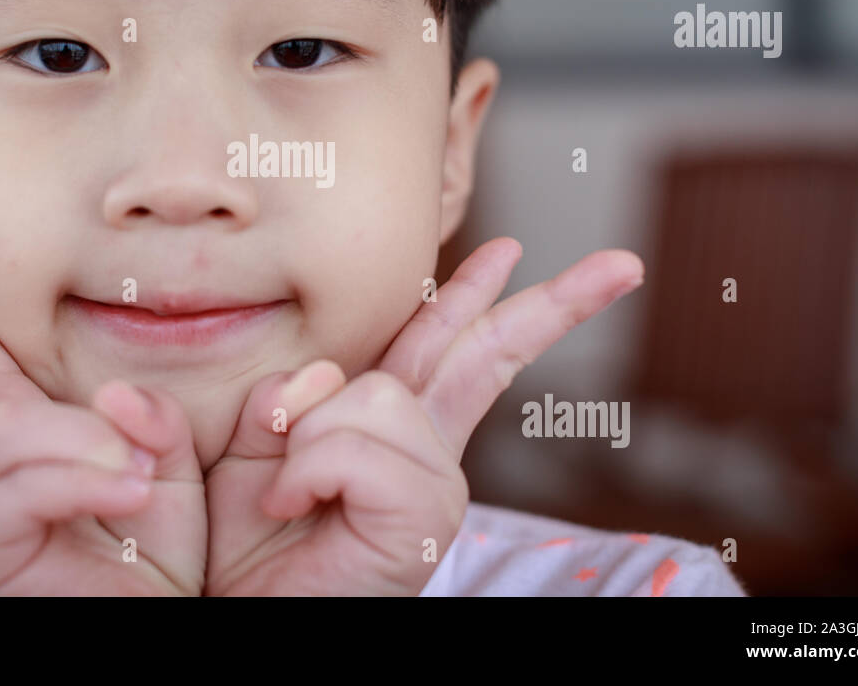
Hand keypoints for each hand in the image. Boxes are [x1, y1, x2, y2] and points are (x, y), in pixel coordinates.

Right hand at [0, 245, 205, 595]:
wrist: (147, 624)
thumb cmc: (147, 551)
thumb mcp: (159, 466)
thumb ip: (147, 420)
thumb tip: (115, 394)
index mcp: (9, 424)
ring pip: (1, 429)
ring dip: (76, 445)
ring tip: (134, 475)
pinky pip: (23, 482)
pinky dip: (80, 480)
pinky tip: (126, 490)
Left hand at [203, 238, 643, 594]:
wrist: (235, 606)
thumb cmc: (242, 532)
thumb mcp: (255, 436)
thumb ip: (292, 390)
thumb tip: (324, 376)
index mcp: (390, 423)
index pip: (441, 342)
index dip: (474, 293)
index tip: (511, 251)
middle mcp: (426, 450)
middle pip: (488, 353)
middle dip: (555, 305)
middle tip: (621, 265)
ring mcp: (434, 484)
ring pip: (380, 392)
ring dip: (309, 434)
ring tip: (287, 487)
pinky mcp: (423, 519)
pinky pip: (355, 446)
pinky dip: (307, 467)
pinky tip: (294, 500)